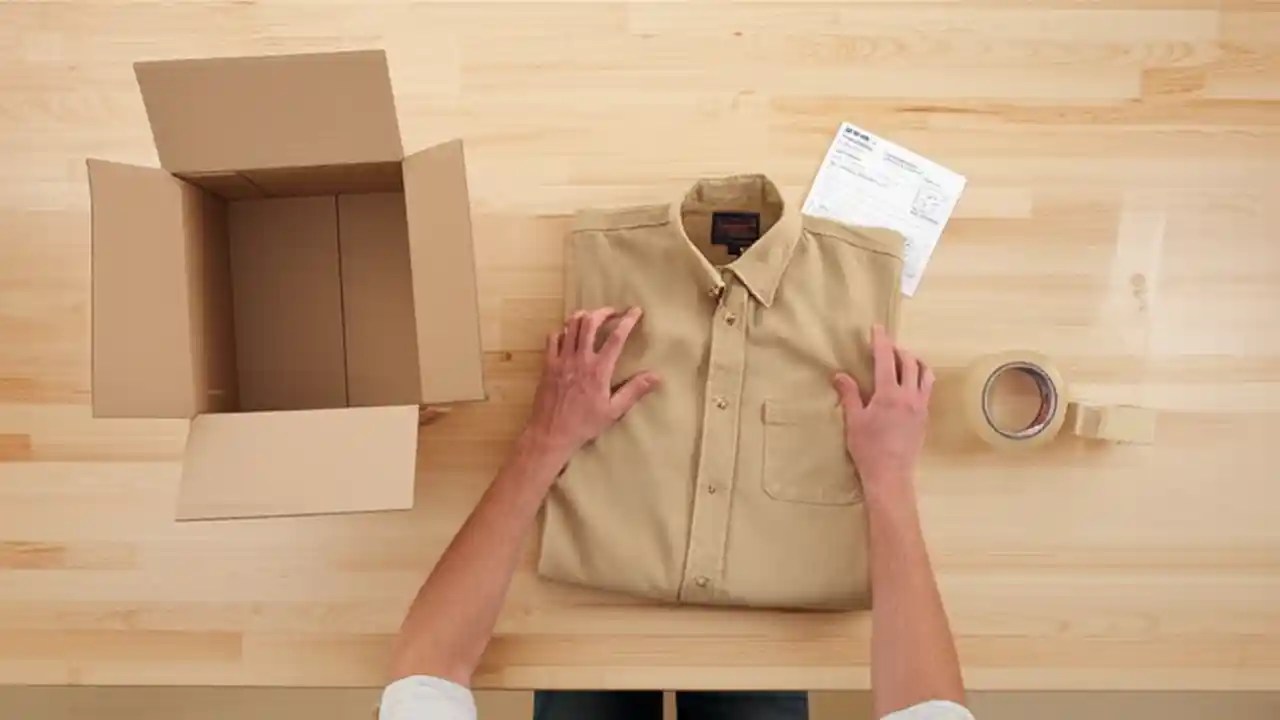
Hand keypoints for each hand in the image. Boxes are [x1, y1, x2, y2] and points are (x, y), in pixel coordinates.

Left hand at [525, 306, 659, 461]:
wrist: (551, 433)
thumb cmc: (584, 424)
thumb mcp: (614, 411)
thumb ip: (634, 390)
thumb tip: (657, 376)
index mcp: (599, 369)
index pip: (616, 337)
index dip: (628, 320)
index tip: (636, 311)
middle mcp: (580, 359)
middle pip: (591, 323)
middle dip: (604, 312)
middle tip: (613, 313)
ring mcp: (561, 360)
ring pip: (570, 326)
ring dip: (583, 317)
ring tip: (592, 317)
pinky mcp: (547, 364)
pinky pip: (553, 338)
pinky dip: (562, 331)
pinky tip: (568, 334)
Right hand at [833, 324, 933, 501]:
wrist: (890, 475)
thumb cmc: (868, 448)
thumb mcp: (854, 420)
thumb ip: (849, 394)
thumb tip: (840, 375)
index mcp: (889, 394)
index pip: (886, 359)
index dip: (881, 341)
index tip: (877, 328)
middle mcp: (909, 396)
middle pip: (910, 362)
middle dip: (898, 350)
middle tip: (886, 347)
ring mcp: (921, 406)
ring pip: (925, 374)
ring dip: (915, 362)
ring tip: (904, 361)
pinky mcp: (925, 417)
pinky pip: (927, 390)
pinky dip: (919, 379)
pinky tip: (909, 385)